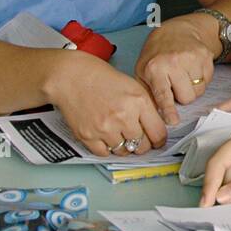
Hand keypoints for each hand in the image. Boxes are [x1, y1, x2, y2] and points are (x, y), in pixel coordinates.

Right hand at [47, 52, 167, 156]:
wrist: (71, 77)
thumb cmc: (100, 78)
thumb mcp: (133, 86)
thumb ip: (147, 107)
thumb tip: (157, 127)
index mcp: (138, 102)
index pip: (158, 133)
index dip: (159, 140)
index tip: (157, 141)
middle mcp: (123, 117)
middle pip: (142, 146)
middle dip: (142, 145)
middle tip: (138, 140)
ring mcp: (105, 128)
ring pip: (123, 151)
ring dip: (123, 146)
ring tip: (119, 135)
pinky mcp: (88, 135)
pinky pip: (104, 153)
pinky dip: (107, 148)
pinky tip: (106, 137)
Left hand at [135, 15, 216, 124]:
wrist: (176, 31)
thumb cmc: (157, 54)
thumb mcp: (143, 71)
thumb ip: (149, 93)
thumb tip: (156, 115)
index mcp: (155, 68)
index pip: (163, 94)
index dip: (169, 110)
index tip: (173, 121)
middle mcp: (174, 62)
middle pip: (187, 97)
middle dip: (182, 95)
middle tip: (175, 84)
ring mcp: (192, 58)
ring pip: (199, 91)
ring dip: (192, 88)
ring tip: (184, 75)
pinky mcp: (206, 56)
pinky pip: (208, 81)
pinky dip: (201, 79)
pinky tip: (192, 69)